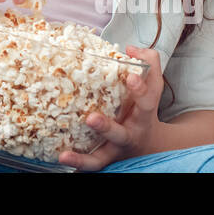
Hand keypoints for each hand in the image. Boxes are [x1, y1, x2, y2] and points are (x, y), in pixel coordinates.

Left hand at [58, 45, 162, 170]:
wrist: (150, 145)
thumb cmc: (143, 108)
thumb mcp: (152, 86)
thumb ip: (147, 62)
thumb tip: (131, 49)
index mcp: (142, 114)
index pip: (147, 99)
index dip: (140, 88)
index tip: (130, 76)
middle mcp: (130, 134)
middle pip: (120, 134)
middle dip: (106, 127)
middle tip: (91, 118)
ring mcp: (115, 150)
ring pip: (101, 158)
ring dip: (84, 159)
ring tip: (65, 155)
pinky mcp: (104, 159)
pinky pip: (91, 165)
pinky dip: (77, 165)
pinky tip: (61, 159)